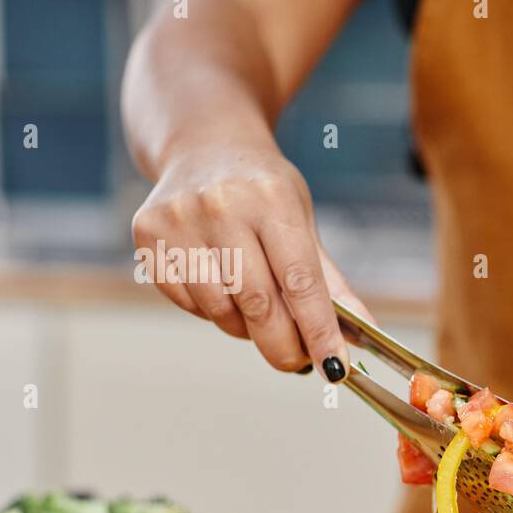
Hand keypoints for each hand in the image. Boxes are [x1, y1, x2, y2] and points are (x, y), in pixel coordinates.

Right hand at [131, 142, 369, 378]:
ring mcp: (179, 219)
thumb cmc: (264, 191)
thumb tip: (364, 334)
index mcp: (272, 200)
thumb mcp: (304, 222)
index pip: (300, 282)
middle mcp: (222, 205)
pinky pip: (188, 302)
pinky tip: (222, 286)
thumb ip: (330, 282)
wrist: (204, 145)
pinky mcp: (147, 233)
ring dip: (245, 328)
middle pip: (258, 304)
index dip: (318, 331)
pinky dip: (212, 311)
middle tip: (297, 362)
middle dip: (283, 346)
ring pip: (221, 310)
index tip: (335, 368)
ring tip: (257, 310)